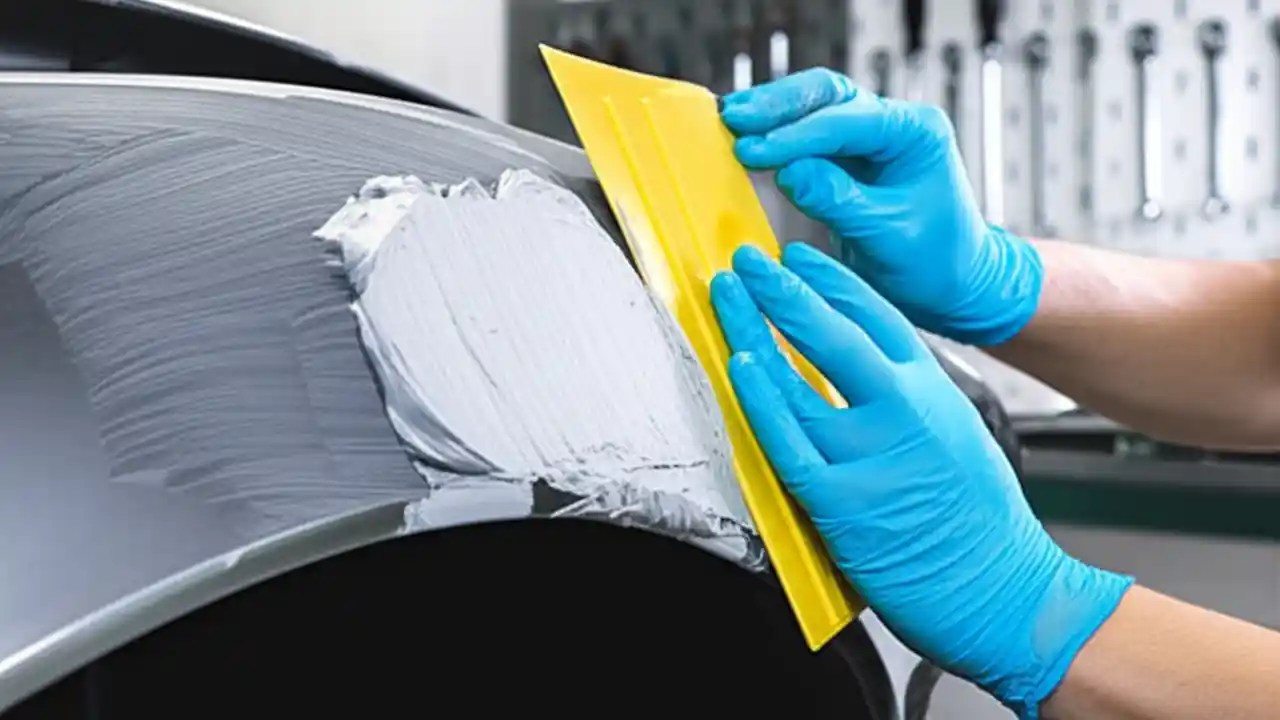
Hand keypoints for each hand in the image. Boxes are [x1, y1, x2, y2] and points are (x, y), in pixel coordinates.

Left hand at [710, 243, 1130, 716]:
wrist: (1004, 595)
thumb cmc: (983, 526)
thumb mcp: (962, 436)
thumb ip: (915, 400)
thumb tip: (867, 373)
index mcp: (934, 392)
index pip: (876, 317)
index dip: (831, 282)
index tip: (798, 257)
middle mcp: (905, 412)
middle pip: (832, 334)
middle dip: (785, 290)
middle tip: (749, 259)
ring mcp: (871, 456)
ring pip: (799, 382)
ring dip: (755, 333)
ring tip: (727, 298)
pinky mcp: (841, 503)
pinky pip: (787, 442)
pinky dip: (760, 402)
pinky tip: (739, 367)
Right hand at [720, 68, 1042, 345]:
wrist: (952, 282)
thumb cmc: (935, 263)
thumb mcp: (886, 237)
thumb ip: (838, 201)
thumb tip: (788, 174)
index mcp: (917, 133)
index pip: (847, 122)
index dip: (796, 135)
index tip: (753, 150)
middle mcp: (894, 124)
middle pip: (827, 94)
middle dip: (778, 105)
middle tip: (733, 118)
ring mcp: (870, 135)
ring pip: (814, 105)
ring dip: (771, 112)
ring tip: (729, 121)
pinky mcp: (848, 154)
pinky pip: (808, 133)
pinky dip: (776, 134)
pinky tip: (745, 139)